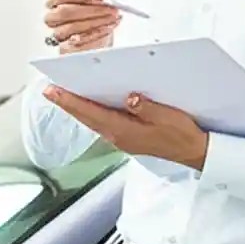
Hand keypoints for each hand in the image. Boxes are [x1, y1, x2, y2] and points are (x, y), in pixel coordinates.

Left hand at [43, 87, 208, 169]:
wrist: (194, 153)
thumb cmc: (183, 136)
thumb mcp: (168, 118)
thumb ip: (147, 108)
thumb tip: (130, 97)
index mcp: (125, 132)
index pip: (91, 113)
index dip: (71, 101)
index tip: (53, 91)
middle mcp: (119, 137)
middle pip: (87, 118)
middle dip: (67, 104)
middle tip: (50, 90)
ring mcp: (122, 140)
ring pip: (93, 122)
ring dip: (78, 109)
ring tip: (63, 96)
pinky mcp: (128, 138)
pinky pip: (103, 124)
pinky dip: (92, 114)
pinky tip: (89, 107)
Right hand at [44, 0, 120, 53]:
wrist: (96, 36)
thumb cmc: (92, 15)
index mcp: (55, 0)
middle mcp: (52, 16)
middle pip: (65, 11)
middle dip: (91, 9)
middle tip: (110, 9)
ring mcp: (57, 33)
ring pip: (72, 27)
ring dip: (96, 22)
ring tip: (111, 19)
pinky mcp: (65, 48)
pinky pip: (78, 42)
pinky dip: (96, 34)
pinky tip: (106, 29)